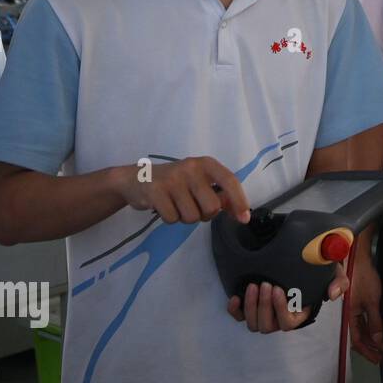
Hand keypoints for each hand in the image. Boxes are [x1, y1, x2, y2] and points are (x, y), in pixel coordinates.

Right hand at [114, 156, 250, 224]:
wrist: (137, 179)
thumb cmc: (176, 183)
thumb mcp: (200, 182)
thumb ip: (221, 195)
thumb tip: (241, 213)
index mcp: (206, 164)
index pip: (230, 181)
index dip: (239, 201)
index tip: (244, 218)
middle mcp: (191, 168)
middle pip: (212, 207)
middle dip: (205, 215)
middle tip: (193, 206)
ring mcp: (172, 179)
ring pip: (192, 217)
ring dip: (186, 218)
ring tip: (177, 205)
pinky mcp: (155, 191)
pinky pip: (172, 219)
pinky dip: (170, 218)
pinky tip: (164, 206)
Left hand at [227, 266, 348, 332]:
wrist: (301, 258)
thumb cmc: (317, 269)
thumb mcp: (334, 273)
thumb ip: (339, 282)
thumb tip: (332, 295)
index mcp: (299, 314)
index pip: (288, 323)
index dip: (281, 310)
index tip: (278, 289)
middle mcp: (279, 318)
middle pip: (267, 326)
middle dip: (264, 306)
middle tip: (265, 284)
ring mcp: (264, 314)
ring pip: (253, 324)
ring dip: (251, 306)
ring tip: (253, 285)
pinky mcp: (250, 307)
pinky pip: (239, 316)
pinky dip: (235, 310)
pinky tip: (236, 297)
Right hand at [348, 252, 382, 362]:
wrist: (358, 259)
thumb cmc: (363, 278)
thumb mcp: (372, 302)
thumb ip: (375, 321)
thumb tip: (379, 340)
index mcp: (349, 316)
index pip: (357, 340)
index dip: (367, 351)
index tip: (378, 358)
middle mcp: (349, 315)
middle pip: (358, 337)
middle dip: (370, 348)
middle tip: (382, 356)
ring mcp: (353, 309)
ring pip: (361, 329)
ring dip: (371, 339)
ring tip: (382, 346)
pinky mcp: (358, 303)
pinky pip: (363, 321)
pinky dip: (370, 328)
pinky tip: (378, 331)